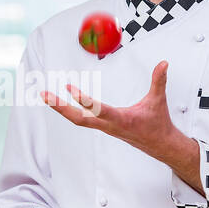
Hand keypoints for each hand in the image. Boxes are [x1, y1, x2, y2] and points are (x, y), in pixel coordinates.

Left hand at [41, 60, 178, 158]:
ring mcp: (104, 128)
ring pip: (77, 120)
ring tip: (46, 96)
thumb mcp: (158, 100)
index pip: (98, 110)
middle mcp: (108, 125)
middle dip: (60, 107)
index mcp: (121, 119)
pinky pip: (82, 120)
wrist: (159, 145)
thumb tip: (164, 63)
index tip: (69, 88)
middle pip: (78, 118)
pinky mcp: (103, 127)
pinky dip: (70, 111)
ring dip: (61, 108)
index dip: (83, 100)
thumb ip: (159, 80)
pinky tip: (62, 104)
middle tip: (44, 94)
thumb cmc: (158, 123)